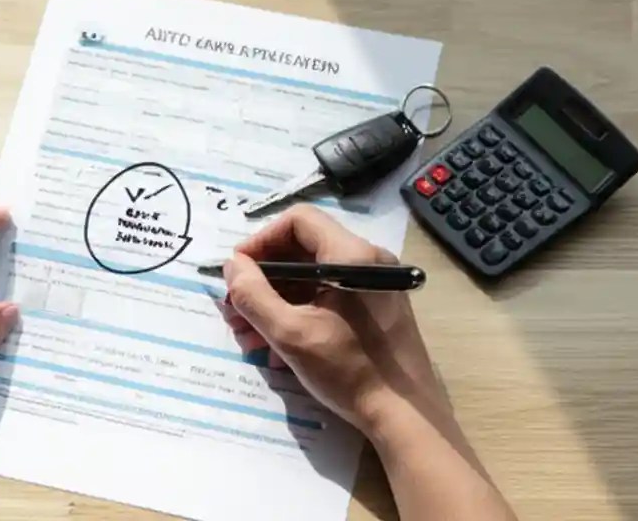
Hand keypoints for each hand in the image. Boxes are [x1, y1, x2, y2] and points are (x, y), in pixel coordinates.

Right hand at [221, 206, 445, 435]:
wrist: (404, 416)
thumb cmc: (349, 370)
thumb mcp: (291, 334)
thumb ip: (253, 295)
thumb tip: (233, 266)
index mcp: (352, 256)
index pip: (298, 221)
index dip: (261, 241)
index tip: (237, 272)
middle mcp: (367, 261)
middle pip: (302, 250)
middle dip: (262, 280)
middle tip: (235, 312)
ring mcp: (374, 286)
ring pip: (312, 278)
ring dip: (275, 302)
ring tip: (249, 337)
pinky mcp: (375, 309)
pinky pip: (328, 297)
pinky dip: (299, 314)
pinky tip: (277, 349)